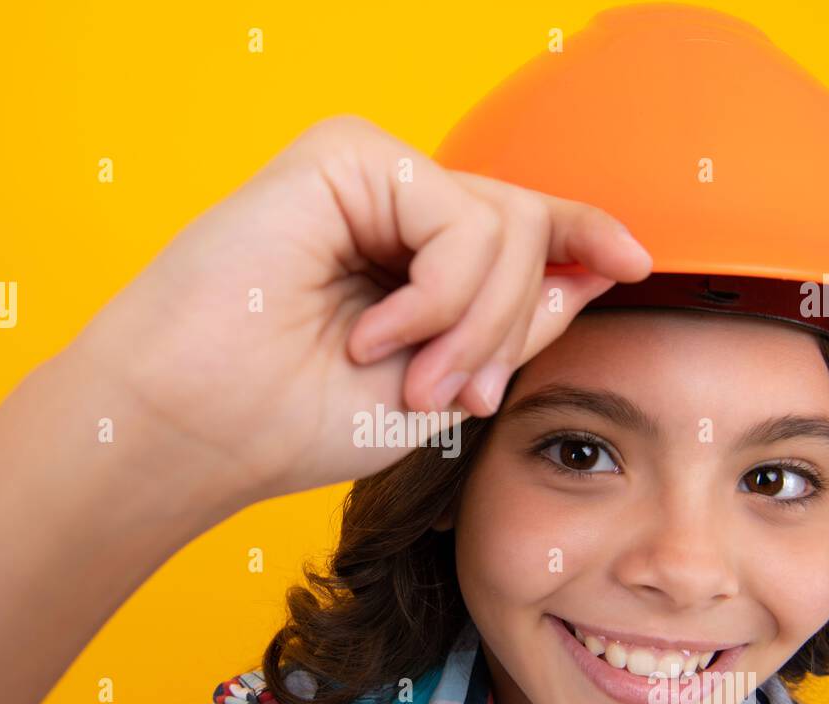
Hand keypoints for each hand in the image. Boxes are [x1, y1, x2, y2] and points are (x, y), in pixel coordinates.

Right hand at [71, 113, 651, 505]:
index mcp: (408, 255)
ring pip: (504, 222)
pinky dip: (438, 294)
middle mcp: (391, 205)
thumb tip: (594, 270)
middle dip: (513, 324)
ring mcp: (368, 175)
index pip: (517, 225)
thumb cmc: (293, 418)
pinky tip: (378, 334)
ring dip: (476, 322)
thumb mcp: (436, 383)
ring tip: (412, 378)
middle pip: (524, 228)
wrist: (194, 425)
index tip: (634, 262)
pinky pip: (456, 216)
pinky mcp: (342, 154)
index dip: (581, 234)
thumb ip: (511, 322)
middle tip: (457, 396)